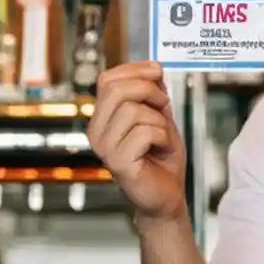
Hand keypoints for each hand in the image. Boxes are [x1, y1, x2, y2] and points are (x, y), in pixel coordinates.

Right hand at [88, 62, 187, 222]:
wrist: (166, 196)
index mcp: (102, 118)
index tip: (158, 72)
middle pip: (116, 89)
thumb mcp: (159, 116)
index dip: (135, 69)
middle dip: (149, 90)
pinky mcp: (118, 162)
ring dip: (159, 119)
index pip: (107, 79)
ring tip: (162, 136)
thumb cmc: (161, 158)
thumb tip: (153, 67)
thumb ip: (153, 93)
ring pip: (132, 110)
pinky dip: (162, 136)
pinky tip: (161, 149)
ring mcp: (104, 148)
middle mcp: (97, 131)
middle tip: (165, 105)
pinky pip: (144, 132)